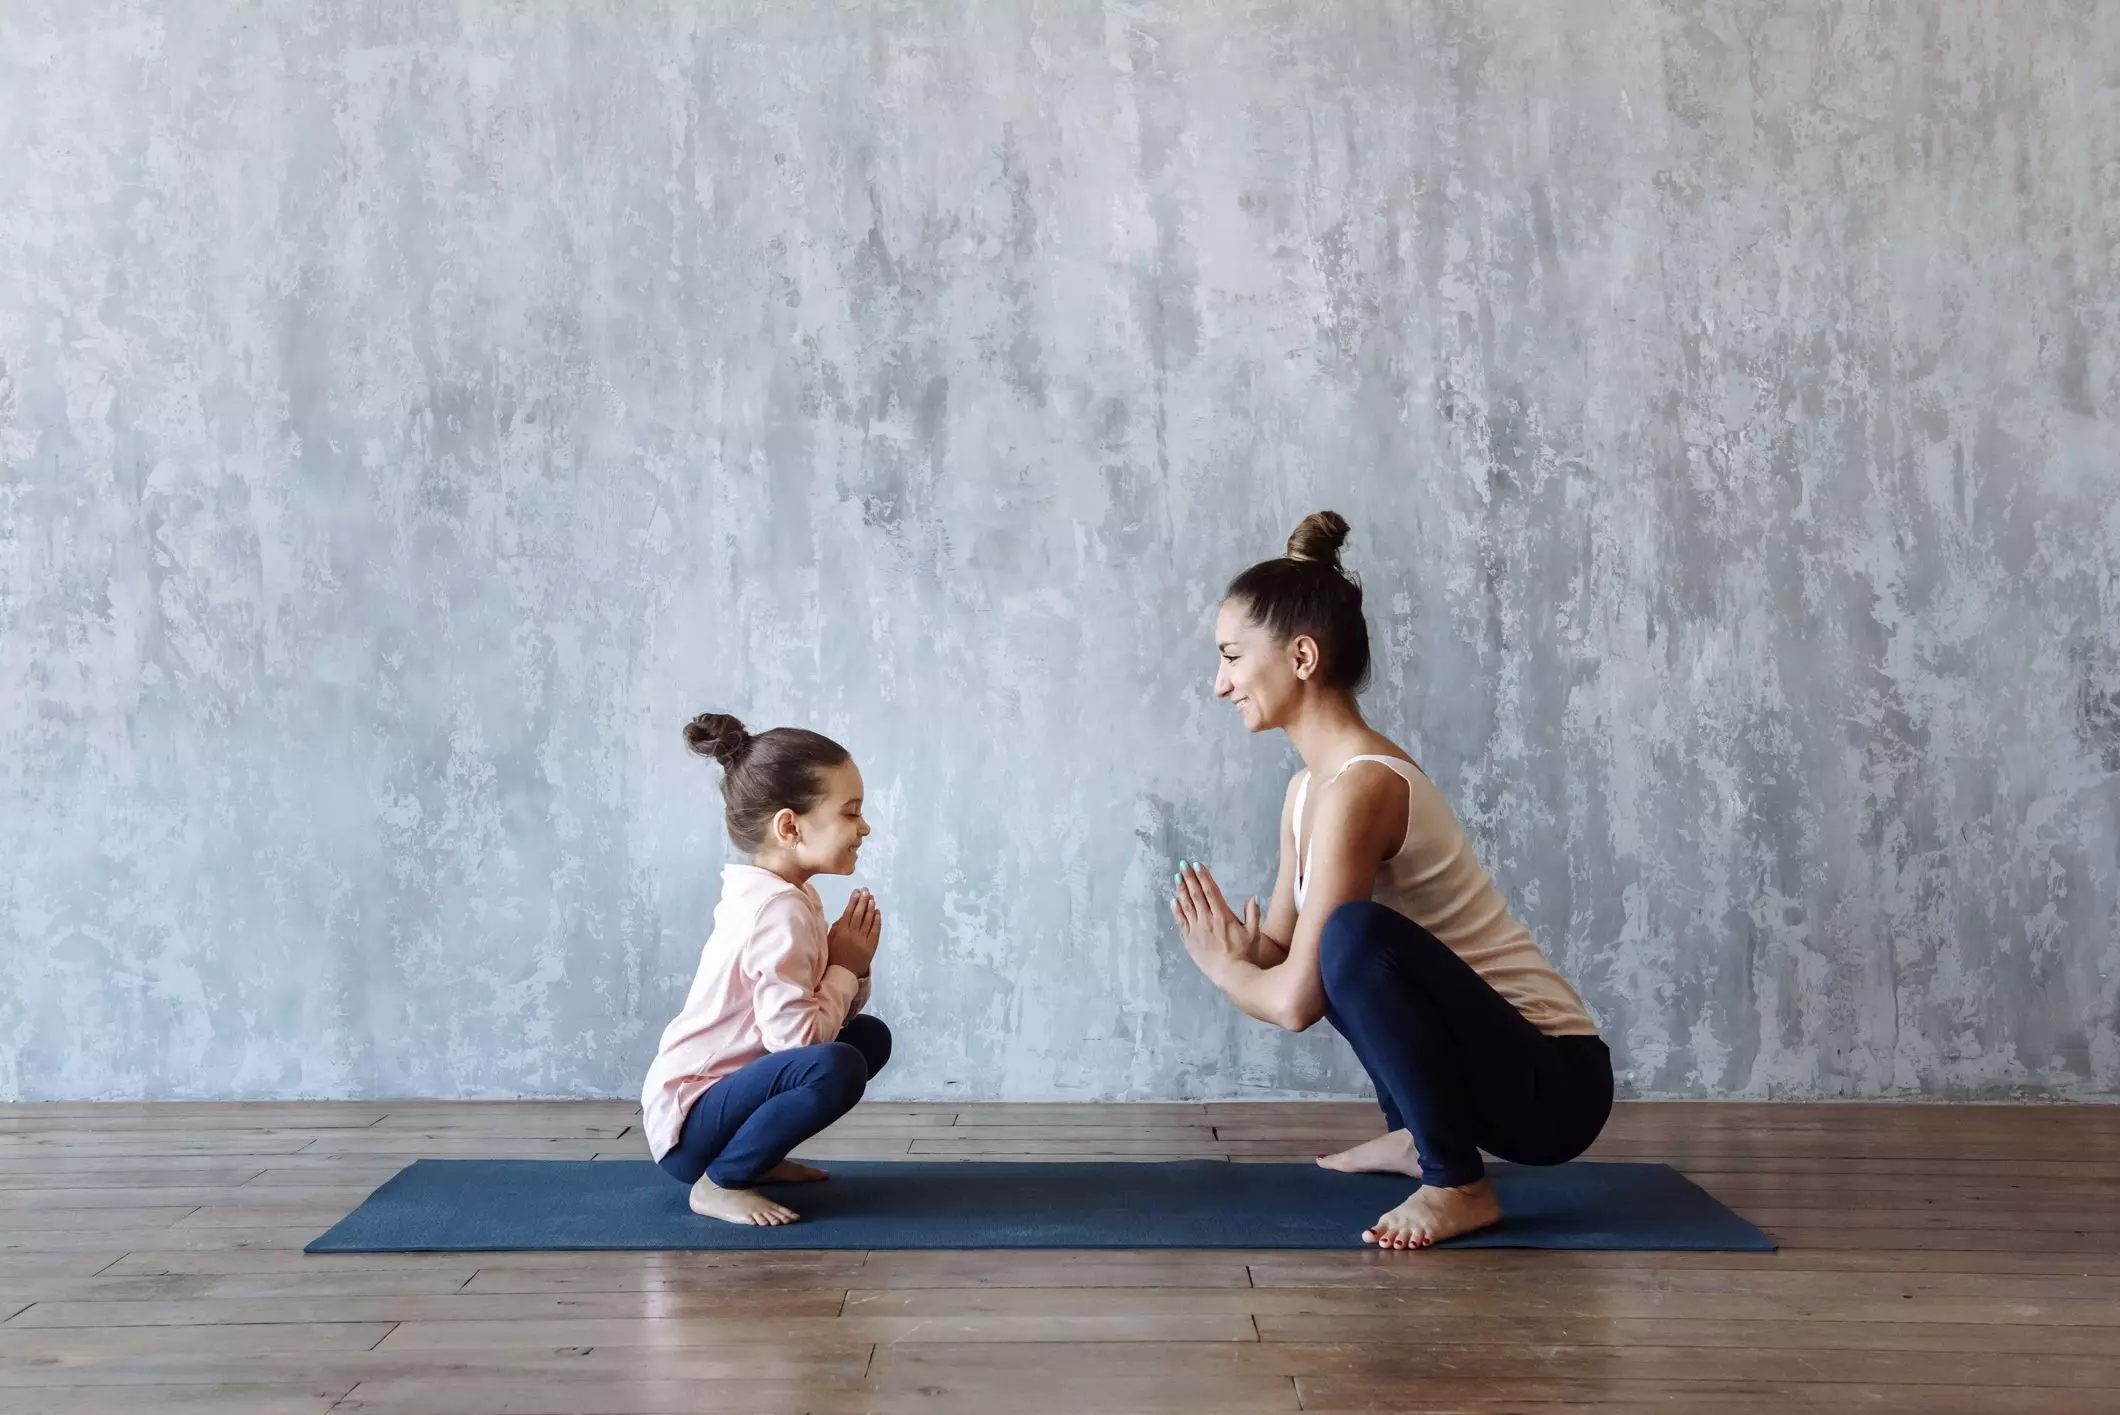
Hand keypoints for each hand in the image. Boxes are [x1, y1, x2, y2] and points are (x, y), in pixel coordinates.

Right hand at [828, 888, 880, 977]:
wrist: (841, 975)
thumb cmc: (832, 957)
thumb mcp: (829, 940)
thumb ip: (836, 927)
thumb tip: (844, 915)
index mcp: (841, 932)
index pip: (849, 912)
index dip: (853, 901)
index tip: (857, 892)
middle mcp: (853, 935)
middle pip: (860, 914)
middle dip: (863, 901)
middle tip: (866, 891)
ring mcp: (863, 941)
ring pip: (868, 921)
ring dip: (871, 908)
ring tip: (872, 898)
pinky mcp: (870, 947)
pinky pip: (875, 932)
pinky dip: (877, 922)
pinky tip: (877, 913)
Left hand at [1169, 862, 1260, 978]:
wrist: (1231, 974)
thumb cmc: (1245, 955)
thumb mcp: (1254, 933)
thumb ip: (1253, 914)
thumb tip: (1253, 897)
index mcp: (1223, 916)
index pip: (1211, 891)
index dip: (1203, 877)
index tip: (1197, 865)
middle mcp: (1207, 920)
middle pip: (1196, 895)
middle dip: (1189, 878)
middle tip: (1183, 864)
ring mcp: (1197, 930)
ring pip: (1186, 906)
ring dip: (1181, 890)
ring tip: (1177, 877)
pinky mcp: (1190, 941)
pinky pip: (1181, 922)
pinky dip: (1176, 910)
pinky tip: (1173, 901)